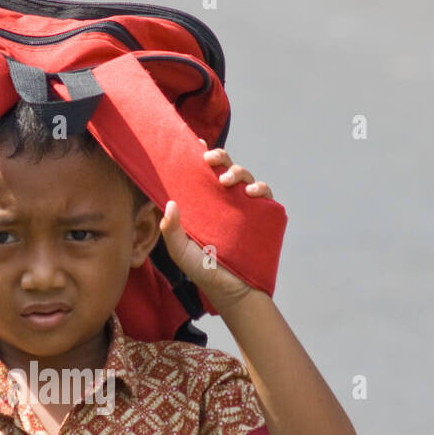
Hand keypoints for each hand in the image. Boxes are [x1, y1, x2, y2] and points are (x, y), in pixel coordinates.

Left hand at [157, 139, 272, 313]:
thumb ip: (171, 231)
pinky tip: (250, 193)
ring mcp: (244, 206)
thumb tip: (169, 203)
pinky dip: (259, 188)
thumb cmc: (204, 270)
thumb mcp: (181, 252)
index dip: (198, 155)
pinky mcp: (262, 215)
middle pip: (224, 167)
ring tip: (226, 180)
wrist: (231, 290)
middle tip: (209, 159)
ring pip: (244, 176)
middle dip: (219, 157)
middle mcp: (224, 200)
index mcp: (203, 203)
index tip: (194, 144)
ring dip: (237, 171)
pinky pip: (264, 194)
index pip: (201, 173)